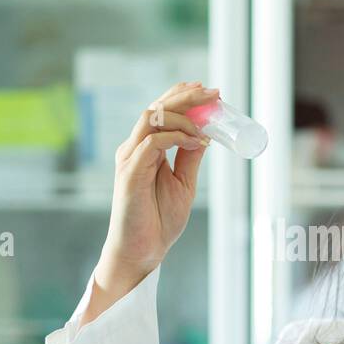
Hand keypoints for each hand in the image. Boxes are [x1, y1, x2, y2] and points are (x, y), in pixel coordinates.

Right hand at [83, 82, 217, 323]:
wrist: (142, 251)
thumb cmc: (159, 220)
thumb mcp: (183, 183)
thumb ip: (190, 158)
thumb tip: (206, 135)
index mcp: (146, 148)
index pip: (162, 110)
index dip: (184, 96)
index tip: (210, 92)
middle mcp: (134, 148)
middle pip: (157, 107)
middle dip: (186, 96)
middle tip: (214, 93)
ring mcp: (130, 159)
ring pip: (152, 118)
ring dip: (182, 115)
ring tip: (206, 124)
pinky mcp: (129, 174)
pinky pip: (152, 143)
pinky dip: (176, 137)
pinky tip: (196, 142)